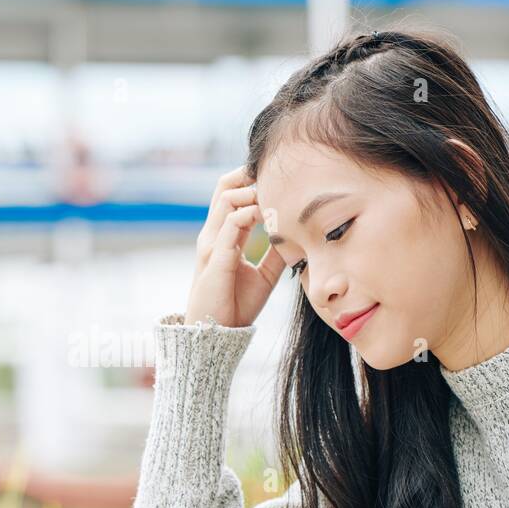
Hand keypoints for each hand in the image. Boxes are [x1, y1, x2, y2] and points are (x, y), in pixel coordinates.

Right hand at [183, 165, 286, 328]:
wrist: (217, 333)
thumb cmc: (236, 305)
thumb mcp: (264, 273)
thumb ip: (275, 252)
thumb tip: (296, 235)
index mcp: (221, 236)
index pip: (230, 195)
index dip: (249, 181)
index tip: (275, 179)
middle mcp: (213, 234)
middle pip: (224, 187)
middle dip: (247, 174)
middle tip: (273, 175)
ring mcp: (211, 244)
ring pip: (227, 198)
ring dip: (253, 192)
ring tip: (274, 198)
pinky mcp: (215, 257)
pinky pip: (231, 224)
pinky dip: (251, 215)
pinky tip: (269, 218)